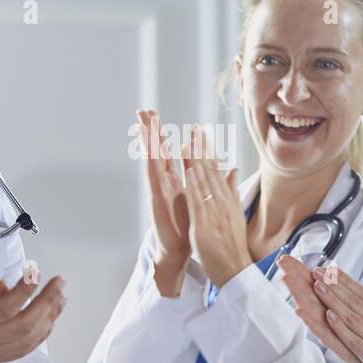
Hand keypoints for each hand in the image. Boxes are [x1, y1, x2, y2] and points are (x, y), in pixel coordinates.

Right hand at [0, 248, 65, 362]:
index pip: (2, 309)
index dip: (23, 292)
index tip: (35, 274)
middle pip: (23, 326)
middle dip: (46, 304)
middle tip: (60, 283)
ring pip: (26, 341)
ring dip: (48, 319)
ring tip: (61, 298)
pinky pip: (21, 350)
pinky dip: (39, 335)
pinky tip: (49, 319)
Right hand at [136, 110, 190, 294]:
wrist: (178, 250)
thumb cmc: (187, 226)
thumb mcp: (199, 198)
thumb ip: (206, 181)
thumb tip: (219, 164)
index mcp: (174, 180)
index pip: (167, 151)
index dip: (162, 133)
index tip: (155, 115)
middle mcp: (164, 182)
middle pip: (157, 151)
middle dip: (151, 132)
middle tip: (143, 111)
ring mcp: (159, 191)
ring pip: (153, 161)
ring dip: (149, 143)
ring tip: (143, 124)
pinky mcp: (157, 201)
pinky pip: (154, 180)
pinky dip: (152, 165)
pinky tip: (149, 152)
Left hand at [182, 127, 247, 288]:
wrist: (235, 271)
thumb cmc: (232, 245)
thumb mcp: (234, 214)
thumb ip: (232, 191)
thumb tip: (233, 170)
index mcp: (227, 201)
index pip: (216, 171)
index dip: (208, 150)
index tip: (201, 132)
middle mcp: (222, 203)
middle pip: (211, 172)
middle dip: (202, 149)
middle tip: (194, 127)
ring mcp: (214, 214)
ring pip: (204, 183)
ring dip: (196, 161)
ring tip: (189, 141)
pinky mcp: (205, 226)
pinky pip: (199, 203)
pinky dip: (194, 187)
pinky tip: (189, 171)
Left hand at [281, 256, 362, 362]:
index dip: (348, 282)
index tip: (333, 270)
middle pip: (356, 301)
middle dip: (335, 285)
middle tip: (317, 270)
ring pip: (352, 316)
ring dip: (333, 300)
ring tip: (317, 286)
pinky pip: (355, 340)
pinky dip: (341, 327)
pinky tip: (328, 316)